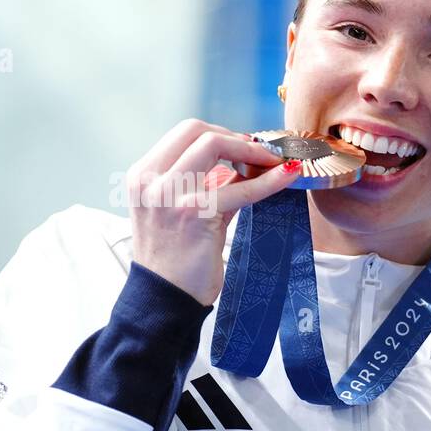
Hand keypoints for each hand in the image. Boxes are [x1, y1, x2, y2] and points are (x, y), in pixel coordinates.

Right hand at [127, 118, 301, 304]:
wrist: (165, 299)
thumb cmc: (176, 259)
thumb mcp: (180, 212)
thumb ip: (204, 186)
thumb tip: (238, 168)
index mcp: (142, 175)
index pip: (184, 132)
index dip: (221, 133)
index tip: (246, 147)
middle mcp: (149, 179)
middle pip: (198, 131)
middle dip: (237, 138)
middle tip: (265, 154)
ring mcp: (168, 194)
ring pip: (215, 146)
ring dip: (253, 152)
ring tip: (276, 163)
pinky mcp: (193, 213)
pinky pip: (239, 188)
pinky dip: (268, 180)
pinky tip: (288, 175)